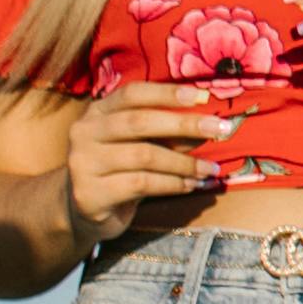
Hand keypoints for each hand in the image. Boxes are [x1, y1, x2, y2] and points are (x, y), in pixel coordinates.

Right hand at [66, 82, 233, 244]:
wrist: (84, 210)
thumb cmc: (120, 169)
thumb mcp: (139, 144)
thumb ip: (165, 132)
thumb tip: (208, 123)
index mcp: (96, 112)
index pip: (132, 94)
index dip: (167, 93)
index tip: (202, 96)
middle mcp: (84, 132)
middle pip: (139, 122)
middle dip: (184, 124)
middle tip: (219, 129)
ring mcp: (83, 164)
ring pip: (144, 156)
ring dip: (184, 163)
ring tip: (210, 168)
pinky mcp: (90, 194)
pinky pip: (141, 184)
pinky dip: (172, 184)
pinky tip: (191, 186)